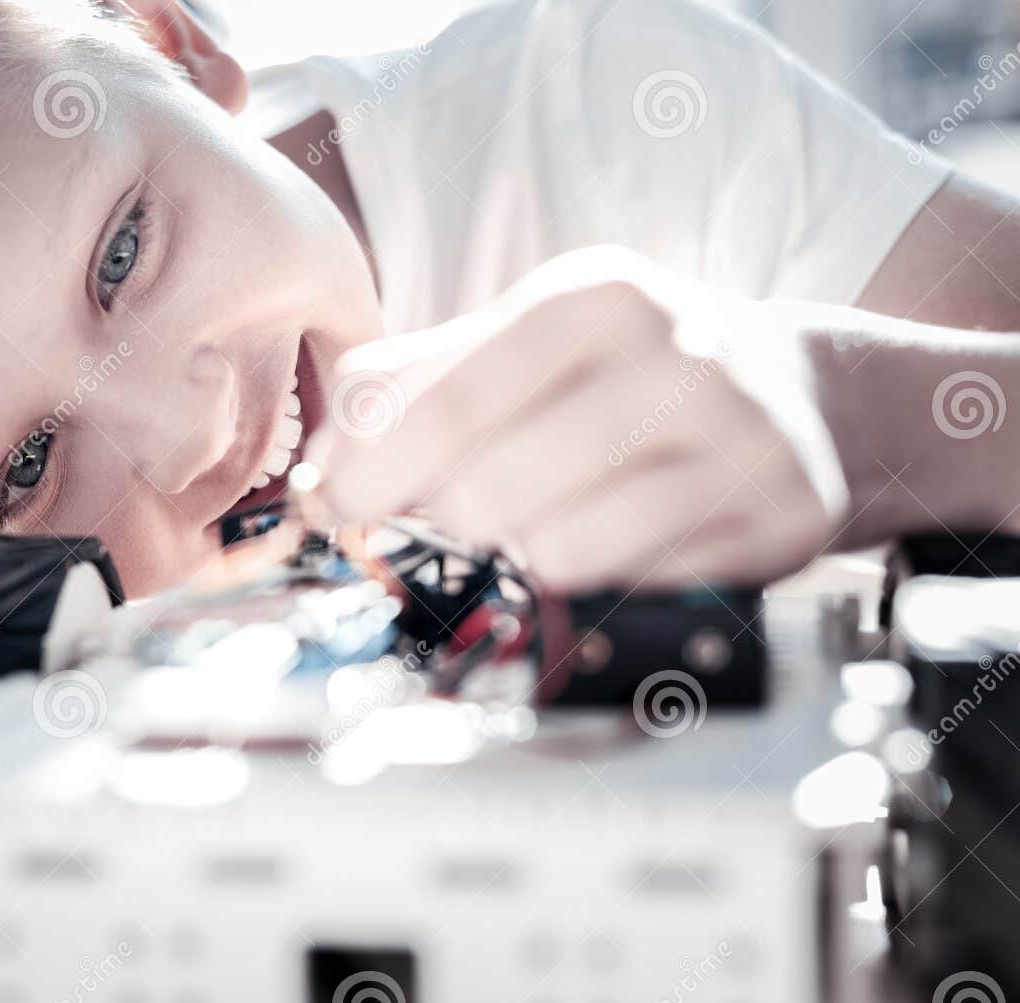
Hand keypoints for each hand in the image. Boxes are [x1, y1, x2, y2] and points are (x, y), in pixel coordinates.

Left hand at [307, 246, 849, 592]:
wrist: (801, 395)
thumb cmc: (628, 372)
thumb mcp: (525, 341)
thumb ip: (410, 384)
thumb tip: (323, 462)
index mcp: (593, 297)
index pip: (439, 409)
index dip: (367, 476)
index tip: (335, 509)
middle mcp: (675, 355)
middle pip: (486, 494)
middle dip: (446, 520)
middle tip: (456, 513)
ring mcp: (737, 440)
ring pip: (554, 550)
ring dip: (524, 552)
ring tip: (549, 514)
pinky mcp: (778, 519)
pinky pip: (629, 585)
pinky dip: (598, 574)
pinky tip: (618, 534)